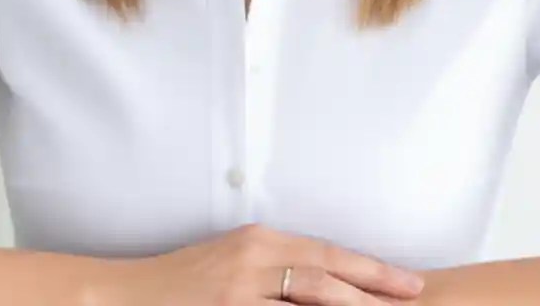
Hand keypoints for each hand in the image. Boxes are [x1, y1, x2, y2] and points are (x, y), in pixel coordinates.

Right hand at [92, 223, 426, 305]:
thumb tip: (323, 280)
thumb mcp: (230, 259)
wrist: (126, 295)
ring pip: (309, 299)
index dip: (372, 269)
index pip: (328, 253)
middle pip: (327, 274)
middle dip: (375, 290)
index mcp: (258, 240)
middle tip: (414, 302)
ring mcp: (238, 290)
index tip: (409, 282)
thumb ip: (273, 264)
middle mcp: (252, 258)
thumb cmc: (179, 281)